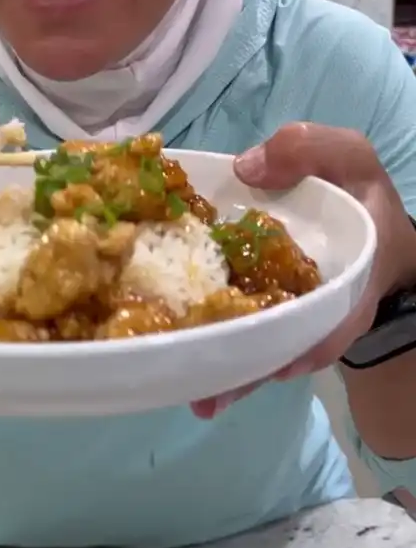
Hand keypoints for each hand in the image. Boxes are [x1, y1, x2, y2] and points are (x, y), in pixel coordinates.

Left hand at [191, 122, 415, 418]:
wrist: (366, 217)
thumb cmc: (355, 191)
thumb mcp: (347, 157)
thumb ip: (308, 150)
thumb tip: (247, 168)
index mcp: (353, 278)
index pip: (338, 320)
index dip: (308, 342)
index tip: (277, 362)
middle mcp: (327, 312)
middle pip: (291, 350)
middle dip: (252, 372)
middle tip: (209, 395)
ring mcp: (297, 319)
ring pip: (266, 354)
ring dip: (231, 375)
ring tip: (193, 398)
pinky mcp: (269, 314)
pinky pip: (247, 336)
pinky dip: (219, 351)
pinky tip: (181, 370)